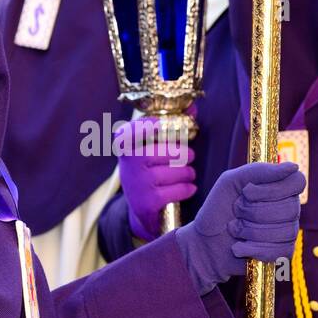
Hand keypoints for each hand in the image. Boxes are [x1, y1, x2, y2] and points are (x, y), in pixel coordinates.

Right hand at [116, 115, 195, 240]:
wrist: (141, 210)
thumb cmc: (150, 172)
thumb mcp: (152, 150)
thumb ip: (171, 127)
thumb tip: (192, 106)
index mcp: (125, 148)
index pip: (129, 133)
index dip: (144, 127)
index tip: (159, 126)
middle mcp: (128, 165)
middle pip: (164, 152)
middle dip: (183, 154)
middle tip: (190, 157)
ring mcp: (137, 184)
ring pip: (173, 171)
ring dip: (188, 173)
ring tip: (189, 173)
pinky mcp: (147, 202)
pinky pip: (176, 190)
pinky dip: (187, 188)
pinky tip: (189, 188)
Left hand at [174, 161, 304, 294]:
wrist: (204, 243)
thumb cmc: (218, 209)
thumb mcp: (231, 182)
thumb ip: (259, 171)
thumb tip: (293, 167)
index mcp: (278, 187)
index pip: (297, 182)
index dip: (273, 189)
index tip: (247, 192)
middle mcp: (288, 208)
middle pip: (291, 208)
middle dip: (254, 212)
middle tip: (236, 211)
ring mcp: (287, 231)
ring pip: (286, 231)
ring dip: (251, 231)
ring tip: (235, 229)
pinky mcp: (281, 253)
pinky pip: (280, 251)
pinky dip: (253, 249)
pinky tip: (239, 246)